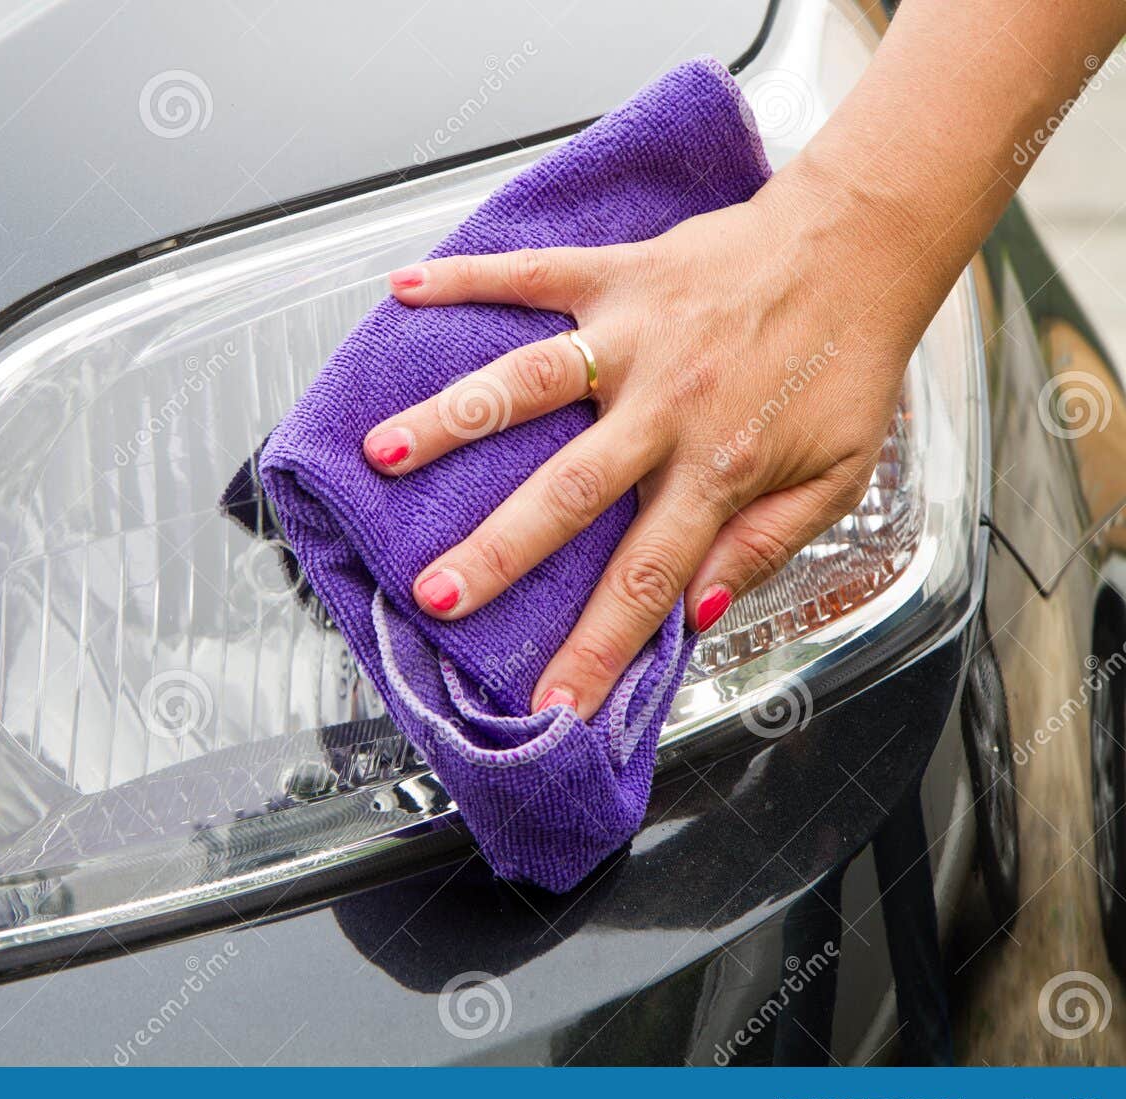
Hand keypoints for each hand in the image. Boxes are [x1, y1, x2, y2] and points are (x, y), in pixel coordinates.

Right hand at [362, 181, 930, 719]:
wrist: (863, 246)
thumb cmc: (846, 366)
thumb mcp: (838, 479)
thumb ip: (767, 546)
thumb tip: (697, 612)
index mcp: (718, 469)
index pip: (647, 580)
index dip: (598, 648)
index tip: (552, 705)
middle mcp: (666, 408)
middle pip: (569, 493)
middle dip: (499, 550)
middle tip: (435, 596)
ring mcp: (634, 337)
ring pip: (530, 384)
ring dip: (453, 419)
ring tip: (382, 453)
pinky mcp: (617, 273)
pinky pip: (533, 275)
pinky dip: (467, 278)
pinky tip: (404, 291)